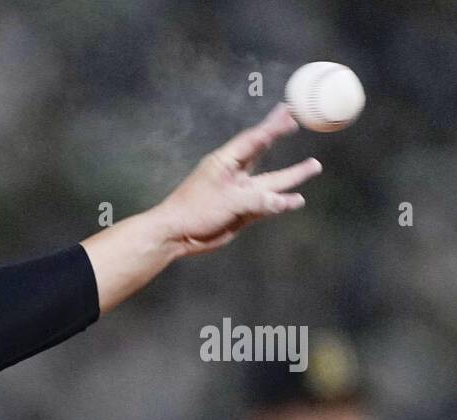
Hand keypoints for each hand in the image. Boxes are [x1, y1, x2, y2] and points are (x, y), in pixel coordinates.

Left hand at [153, 103, 321, 256]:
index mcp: (226, 162)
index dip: (273, 126)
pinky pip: (266, 205)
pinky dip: (281, 203)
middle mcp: (235, 175)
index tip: (290, 111)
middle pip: (264, 153)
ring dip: (292, 176)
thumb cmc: (194, 210)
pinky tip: (296, 200)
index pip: (254, 139)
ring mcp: (240, 193)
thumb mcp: (228, 201)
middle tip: (299, 121)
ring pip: (271, 182)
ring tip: (313, 166)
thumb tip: (288, 201)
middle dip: (280, 137)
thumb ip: (259, 201)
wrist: (176, 235)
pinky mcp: (242, 212)